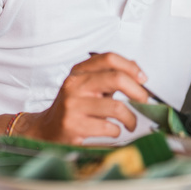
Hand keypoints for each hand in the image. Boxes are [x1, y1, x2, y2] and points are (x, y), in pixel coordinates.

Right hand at [20, 53, 148, 143]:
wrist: (47, 130)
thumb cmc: (73, 108)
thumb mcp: (88, 87)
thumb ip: (110, 77)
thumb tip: (137, 70)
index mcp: (79, 71)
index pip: (108, 59)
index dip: (131, 67)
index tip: (142, 79)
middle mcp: (74, 84)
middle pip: (116, 79)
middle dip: (138, 92)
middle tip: (143, 101)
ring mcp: (73, 105)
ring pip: (116, 107)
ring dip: (130, 118)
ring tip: (130, 123)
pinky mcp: (74, 125)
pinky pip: (109, 127)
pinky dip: (117, 131)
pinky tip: (112, 131)